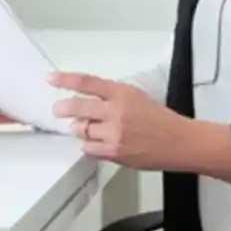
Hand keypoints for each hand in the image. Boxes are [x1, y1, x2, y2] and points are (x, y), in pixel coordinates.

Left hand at [50, 71, 230, 179]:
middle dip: (63, 109)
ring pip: (81, 130)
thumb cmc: (159, 118)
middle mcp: (116, 111)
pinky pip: (89, 148)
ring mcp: (114, 133)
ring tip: (91, 129)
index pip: (87, 83)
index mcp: (122, 93)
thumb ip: (111, 98)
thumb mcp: (136, 97)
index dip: (66, 80)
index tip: (50, 78)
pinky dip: (90, 146)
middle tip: (57, 110)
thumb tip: (85, 104)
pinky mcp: (114, 152)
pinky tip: (99, 143)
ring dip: (81, 130)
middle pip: (78, 107)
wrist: (179, 142)